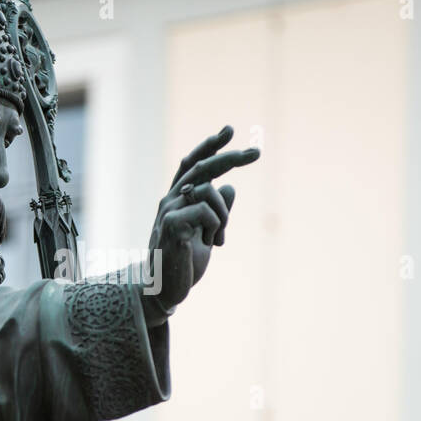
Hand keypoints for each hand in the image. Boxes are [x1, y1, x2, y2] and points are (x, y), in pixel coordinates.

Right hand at [143, 125, 259, 325]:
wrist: (164, 290)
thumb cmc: (185, 261)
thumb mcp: (208, 233)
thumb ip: (217, 210)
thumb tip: (229, 186)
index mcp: (178, 199)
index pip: (192, 164)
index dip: (209, 146)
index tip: (229, 130)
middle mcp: (170, 200)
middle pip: (202, 168)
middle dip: (230, 157)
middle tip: (256, 153)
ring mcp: (168, 211)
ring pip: (208, 190)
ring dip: (223, 215)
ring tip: (219, 238)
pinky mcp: (170, 225)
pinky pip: (205, 212)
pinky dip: (216, 226)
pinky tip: (212, 243)